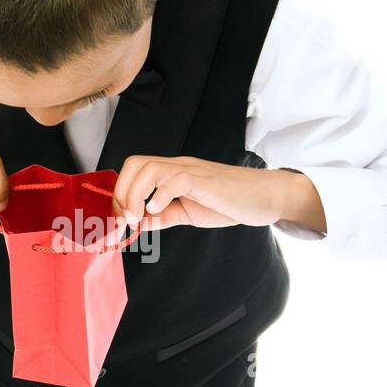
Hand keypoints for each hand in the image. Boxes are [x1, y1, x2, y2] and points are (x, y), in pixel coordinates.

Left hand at [112, 155, 326, 231]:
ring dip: (135, 195)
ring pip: (149, 168)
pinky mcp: (206, 181)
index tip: (123, 222)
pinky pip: (175, 179)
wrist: (266, 197)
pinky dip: (160, 194)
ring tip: (138, 218)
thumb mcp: (189, 212)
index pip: (134, 170)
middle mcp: (179, 166)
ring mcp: (192, 171)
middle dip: (121, 193)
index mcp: (173, 173)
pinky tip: (158, 210)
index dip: (120, 195)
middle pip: (135, 163)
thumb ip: (164, 215)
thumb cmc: (232, 202)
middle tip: (127, 220)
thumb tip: (140, 222)